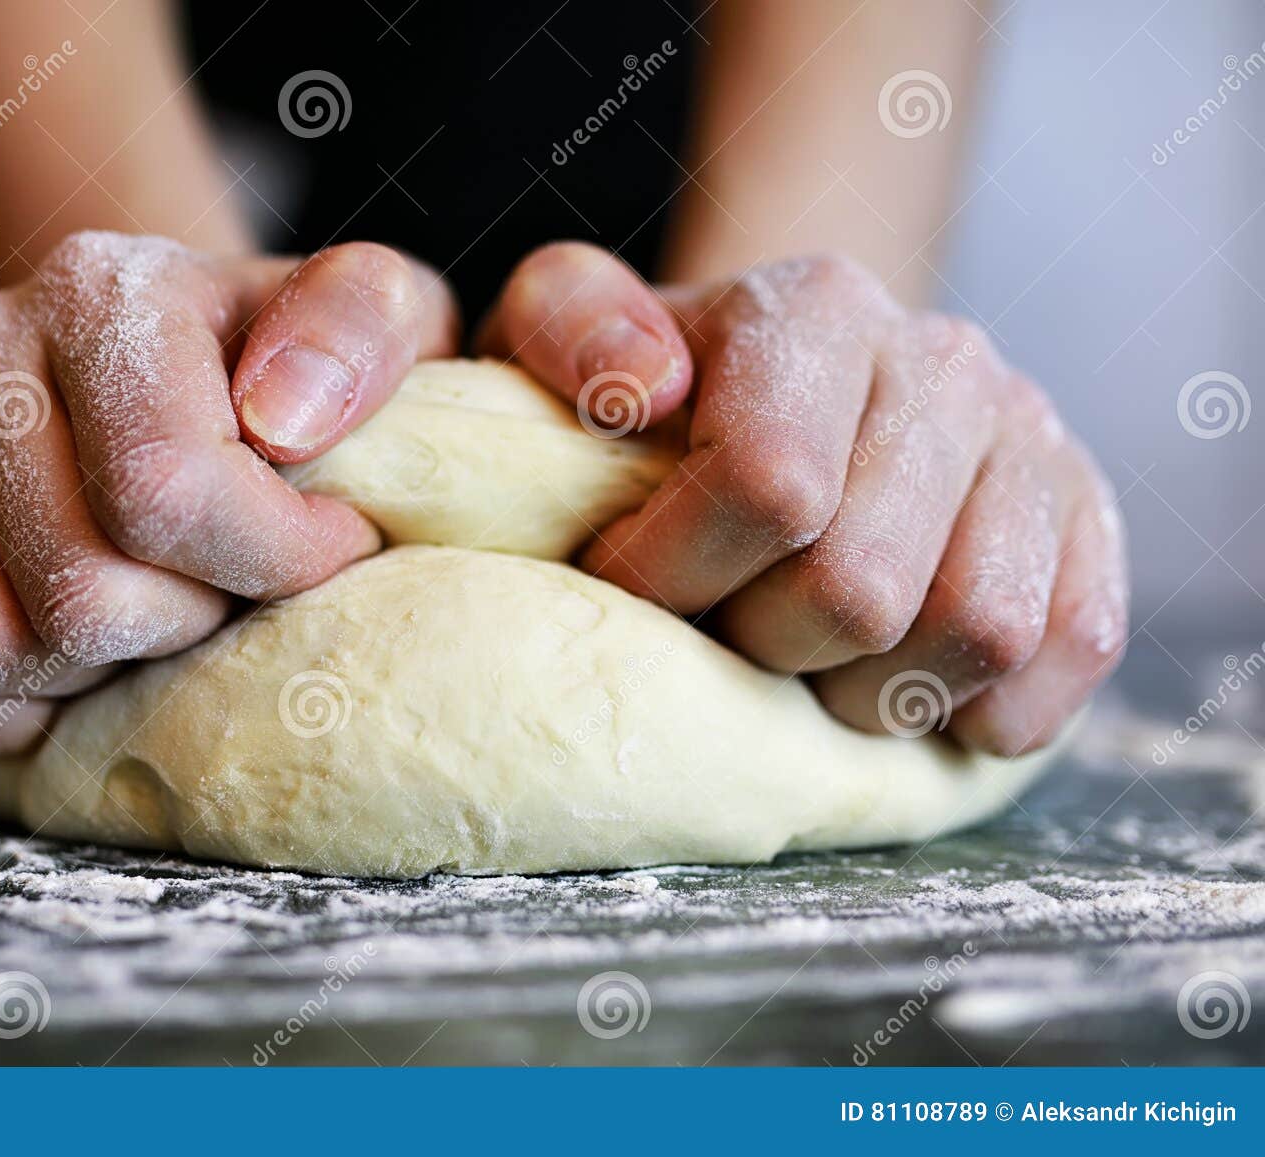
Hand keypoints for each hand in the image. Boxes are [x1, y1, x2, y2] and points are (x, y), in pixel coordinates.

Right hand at [0, 232, 456, 750]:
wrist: (171, 360)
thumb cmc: (288, 367)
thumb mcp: (374, 319)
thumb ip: (363, 330)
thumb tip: (284, 415)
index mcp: (101, 289)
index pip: (165, 492)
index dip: (273, 562)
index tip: (331, 546)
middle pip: (80, 595)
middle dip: (189, 623)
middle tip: (227, 580)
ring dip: (99, 668)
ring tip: (155, 607)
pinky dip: (10, 702)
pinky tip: (80, 652)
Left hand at [482, 243, 1127, 754]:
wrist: (787, 390)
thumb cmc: (656, 395)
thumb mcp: (565, 334)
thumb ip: (566, 326)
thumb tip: (643, 388)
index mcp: (814, 309)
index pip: (766, 482)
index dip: (675, 573)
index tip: (626, 586)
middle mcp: (942, 360)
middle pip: (860, 586)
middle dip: (761, 646)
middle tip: (722, 630)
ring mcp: (1031, 436)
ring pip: (978, 630)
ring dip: (869, 692)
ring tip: (807, 666)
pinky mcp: (1088, 516)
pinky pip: (1072, 645)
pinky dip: (991, 707)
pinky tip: (911, 695)